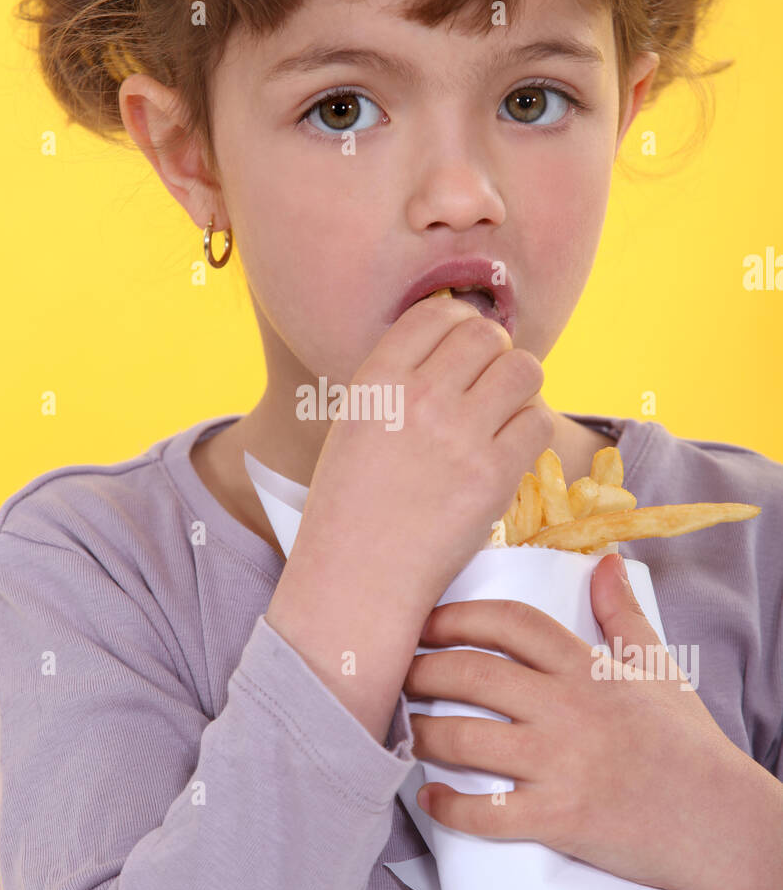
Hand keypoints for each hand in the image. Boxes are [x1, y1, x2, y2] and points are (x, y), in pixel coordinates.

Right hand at [285, 295, 554, 618]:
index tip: (465, 344)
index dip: (460, 321)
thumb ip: (398, 378)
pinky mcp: (495, 475)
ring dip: (521, 385)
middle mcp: (419, 398)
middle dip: (495, 352)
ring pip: (524, 370)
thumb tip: (455, 340)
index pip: (438, 312)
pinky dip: (531, 429)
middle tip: (489, 382)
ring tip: (505, 412)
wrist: (358, 577)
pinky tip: (511, 447)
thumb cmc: (351, 504)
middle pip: (487, 335)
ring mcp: (460, 436)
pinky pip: (538, 422)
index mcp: (377, 380)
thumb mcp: (354, 422)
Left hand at [405, 552, 743, 889]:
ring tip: (404, 732)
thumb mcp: (659, 670)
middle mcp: (569, 709)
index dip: (457, 617)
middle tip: (398, 676)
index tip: (424, 624)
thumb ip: (623, 615)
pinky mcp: (561, 819)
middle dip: (422, 670)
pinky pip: (488, 813)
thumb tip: (606, 562)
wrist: (722, 822)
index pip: (511, 624)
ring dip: (422, 734)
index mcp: (587, 668)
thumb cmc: (688, 746)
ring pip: (467, 739)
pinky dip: (449, 807)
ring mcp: (563, 764)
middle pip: (473, 674)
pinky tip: (430, 799)